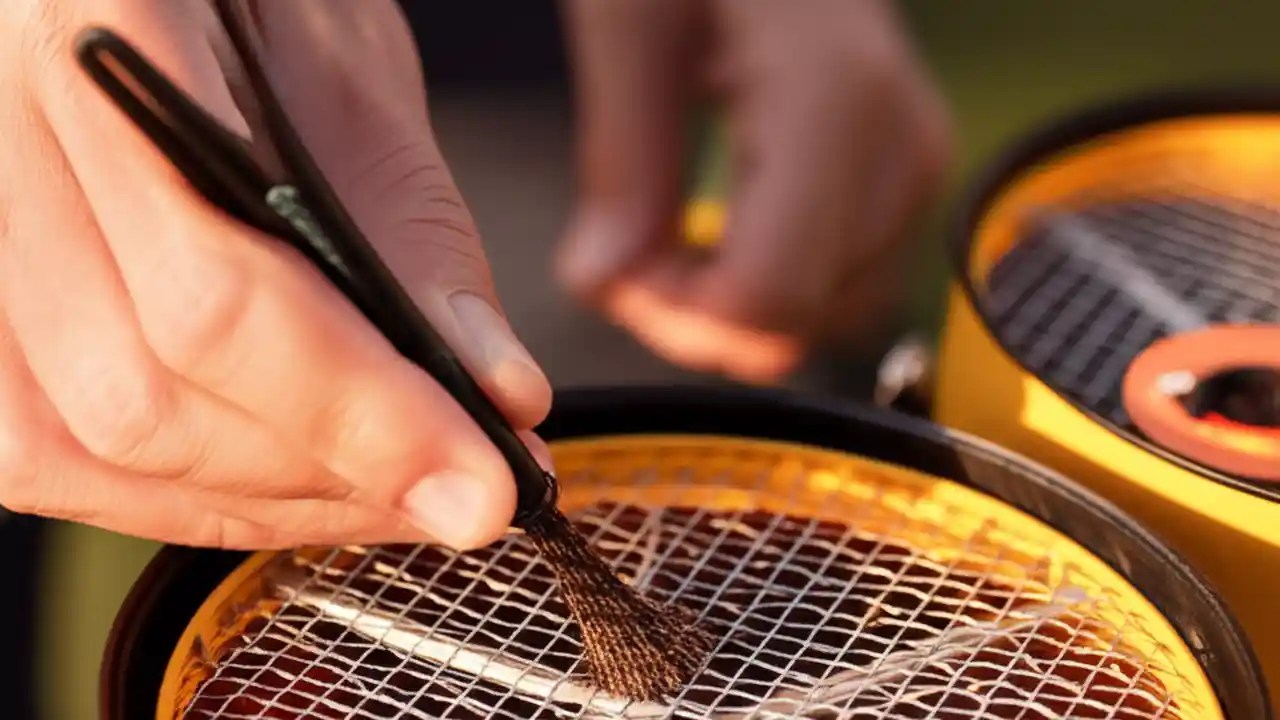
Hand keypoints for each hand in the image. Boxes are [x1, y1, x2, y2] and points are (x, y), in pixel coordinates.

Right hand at [0, 0, 549, 549]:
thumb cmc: (252, 3)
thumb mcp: (357, 81)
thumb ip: (415, 239)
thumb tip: (491, 395)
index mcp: (101, 49)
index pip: (215, 294)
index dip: (362, 415)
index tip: (480, 482)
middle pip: (144, 399)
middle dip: (332, 476)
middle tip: (460, 489)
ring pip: (94, 447)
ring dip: (271, 498)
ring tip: (394, 484)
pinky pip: (50, 452)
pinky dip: (191, 490)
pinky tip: (294, 477)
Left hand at [558, 0, 952, 382]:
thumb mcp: (627, 19)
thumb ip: (623, 160)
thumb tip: (605, 280)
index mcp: (833, 101)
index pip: (768, 299)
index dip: (675, 317)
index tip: (613, 271)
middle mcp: (900, 144)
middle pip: (793, 324)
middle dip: (692, 317)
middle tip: (623, 254)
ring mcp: (918, 165)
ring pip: (817, 320)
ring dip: (725, 308)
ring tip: (665, 237)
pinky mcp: (912, 174)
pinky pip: (838, 287)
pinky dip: (768, 285)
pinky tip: (719, 233)